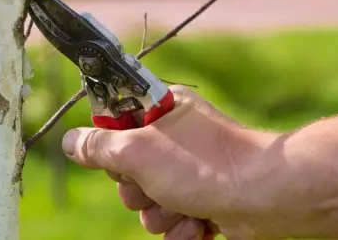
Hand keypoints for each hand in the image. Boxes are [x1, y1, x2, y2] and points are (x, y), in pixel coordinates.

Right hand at [62, 85, 278, 239]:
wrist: (267, 199)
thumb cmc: (204, 165)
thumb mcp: (138, 152)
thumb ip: (98, 147)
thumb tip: (70, 143)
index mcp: (160, 110)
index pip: (113, 124)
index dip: (110, 149)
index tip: (121, 159)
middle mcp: (174, 137)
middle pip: (127, 171)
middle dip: (138, 192)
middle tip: (155, 188)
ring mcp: (189, 170)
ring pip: (148, 202)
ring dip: (161, 214)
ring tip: (185, 208)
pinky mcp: (203, 198)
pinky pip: (172, 220)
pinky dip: (182, 228)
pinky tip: (199, 224)